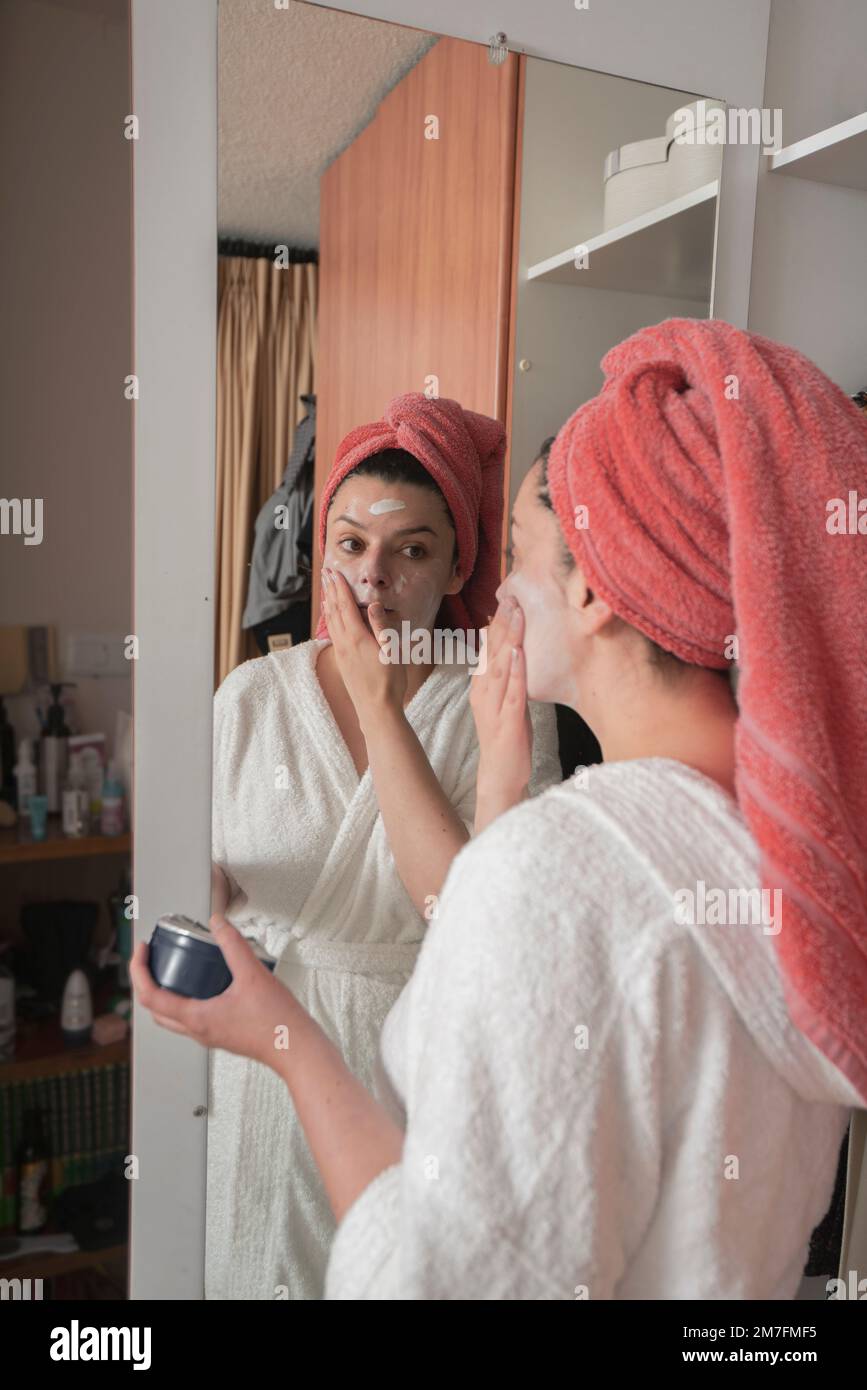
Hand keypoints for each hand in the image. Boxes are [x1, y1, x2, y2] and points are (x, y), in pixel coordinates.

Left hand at [130, 915, 301, 1069]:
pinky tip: (204, 983)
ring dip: (164, 994)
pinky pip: (192, 1018)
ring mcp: (210, 1034)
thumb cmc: (277, 1023)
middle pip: (155, 1010)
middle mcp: (199, 1030)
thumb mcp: (253, 974)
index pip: (151, 996)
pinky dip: (185, 1000)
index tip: (142, 951)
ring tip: (172, 969)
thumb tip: (218, 925)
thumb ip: (234, 945)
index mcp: (197, 1018)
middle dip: (146, 982)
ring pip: (172, 1017)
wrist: (297, 1048)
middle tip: (150, 959)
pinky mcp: (222, 1034)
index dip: (139, 971)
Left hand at [321, 567, 407, 724]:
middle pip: (334, 611)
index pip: (346, 606)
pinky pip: (332, 633)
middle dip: (330, 591)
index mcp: (357, 638)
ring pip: (331, 622)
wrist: (376, 711)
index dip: (340, 588)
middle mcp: (345, 643)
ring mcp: (341, 653)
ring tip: (325, 590)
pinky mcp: (342, 661)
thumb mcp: (391, 652)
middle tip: (326, 574)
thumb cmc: (389, 683)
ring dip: (328, 603)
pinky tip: (331, 618)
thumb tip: (374, 605)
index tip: (335, 572)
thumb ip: (381, 627)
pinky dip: (330, 619)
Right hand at [469, 596, 532, 811]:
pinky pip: (511, 691)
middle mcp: (483, 692)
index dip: (497, 623)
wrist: (500, 775)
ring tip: (517, 614)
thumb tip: (512, 652)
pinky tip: (519, 653)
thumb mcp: (505, 701)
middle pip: (492, 652)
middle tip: (512, 596)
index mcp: (482, 686)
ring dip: (508, 639)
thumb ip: (506, 678)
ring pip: (500, 666)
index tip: (508, 597)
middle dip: (502, 622)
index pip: (488, 649)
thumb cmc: (506, 737)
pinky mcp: (507, 720)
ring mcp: (494, 706)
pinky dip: (515, 671)